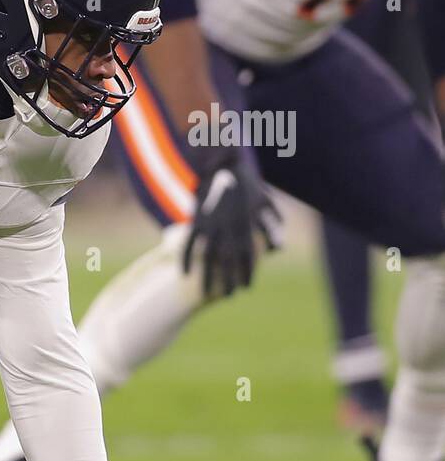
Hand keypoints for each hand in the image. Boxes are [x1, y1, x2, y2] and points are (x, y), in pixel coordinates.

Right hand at [183, 163, 280, 297]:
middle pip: (227, 262)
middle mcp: (228, 230)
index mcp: (246, 226)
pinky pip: (188, 244)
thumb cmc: (247, 183)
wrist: (222, 164)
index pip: (247, 256)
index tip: (246, 287)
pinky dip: (185, 259)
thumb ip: (272, 226)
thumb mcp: (265, 203)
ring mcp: (209, 226)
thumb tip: (278, 247)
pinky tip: (183, 272)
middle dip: (228, 280)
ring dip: (206, 276)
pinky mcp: (195, 221)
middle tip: (228, 295)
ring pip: (206, 257)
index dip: (246, 273)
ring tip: (206, 292)